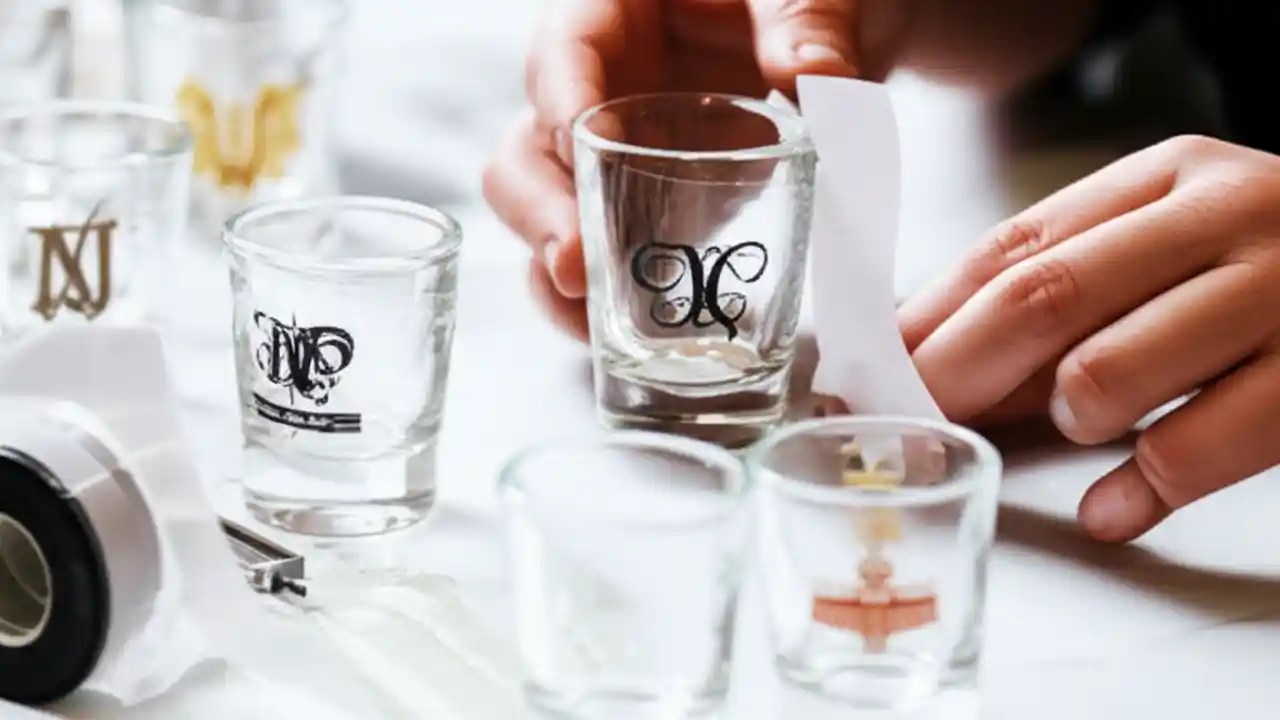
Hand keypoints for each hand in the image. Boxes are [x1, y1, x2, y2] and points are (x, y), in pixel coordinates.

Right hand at [484, 0, 886, 340]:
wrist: (810, 42)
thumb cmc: (785, 0)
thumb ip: (806, 22)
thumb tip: (816, 73)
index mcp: (613, 12)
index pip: (564, 45)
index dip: (558, 93)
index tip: (575, 141)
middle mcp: (591, 88)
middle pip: (527, 146)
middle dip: (540, 212)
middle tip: (575, 266)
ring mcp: (606, 155)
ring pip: (545, 211)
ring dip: (559, 269)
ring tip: (593, 325)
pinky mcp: (633, 205)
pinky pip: (595, 253)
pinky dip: (603, 300)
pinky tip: (629, 336)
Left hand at [899, 136, 1279, 541]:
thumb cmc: (1273, 259)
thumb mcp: (1174, 234)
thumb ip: (1072, 276)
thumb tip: (939, 346)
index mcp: (1168, 175)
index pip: (1014, 245)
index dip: (929, 313)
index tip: (872, 364)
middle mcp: (1225, 217)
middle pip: (1044, 298)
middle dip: (955, 371)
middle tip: (914, 417)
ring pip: (1109, 371)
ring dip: (1063, 415)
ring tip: (1073, 424)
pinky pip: (1200, 448)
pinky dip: (1139, 489)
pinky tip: (1112, 507)